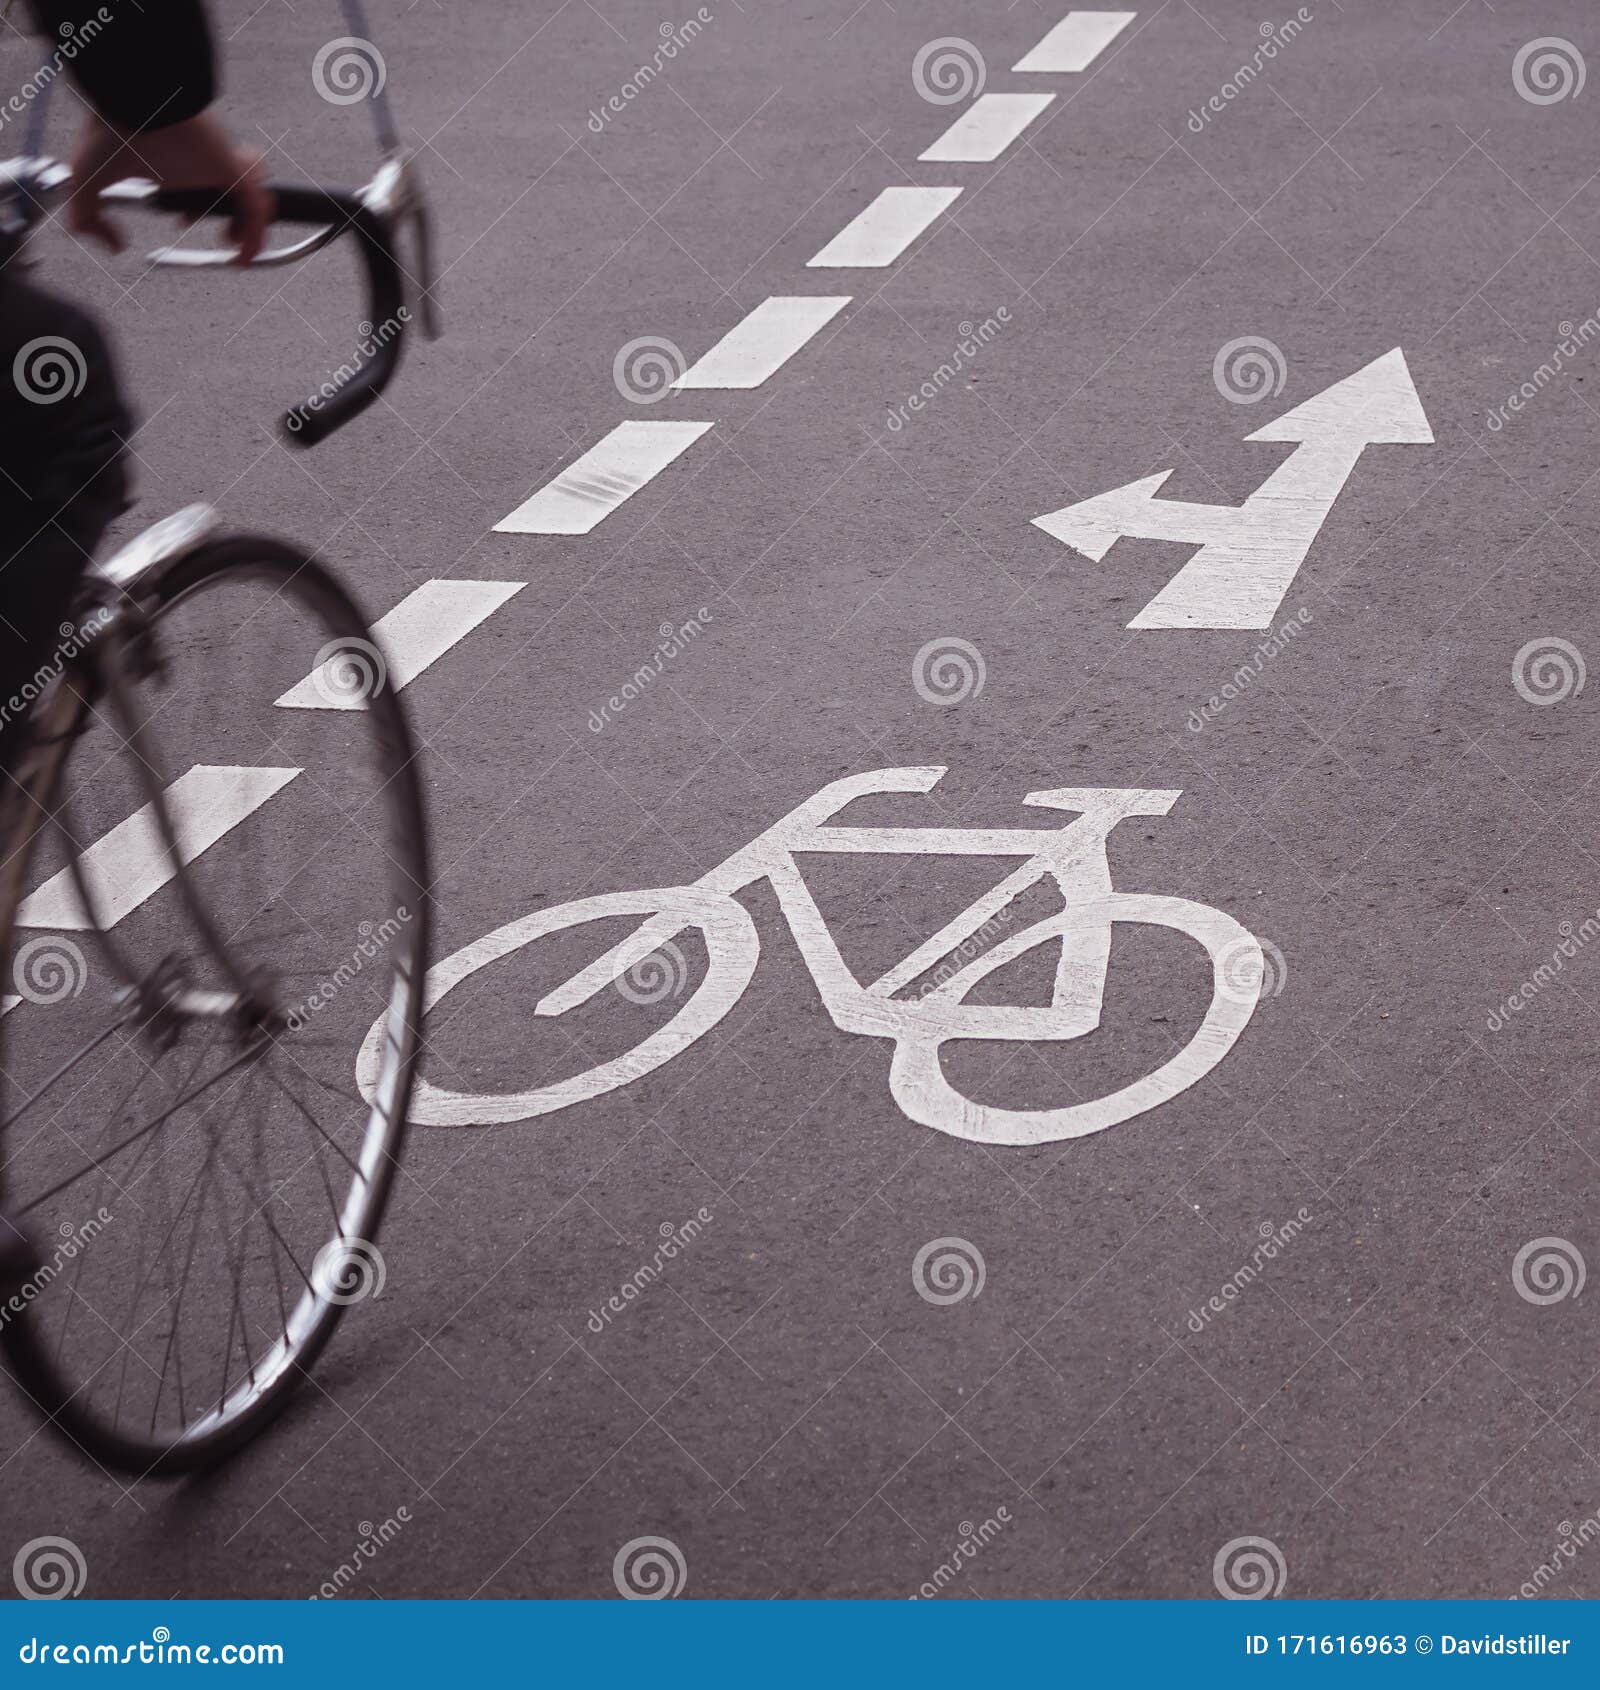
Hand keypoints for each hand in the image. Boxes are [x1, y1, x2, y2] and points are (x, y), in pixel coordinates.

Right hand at [65, 110, 273, 264]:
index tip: (181, 222)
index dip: (192, 209)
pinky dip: (258, 235)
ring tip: (233, 239)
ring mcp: (220, 165)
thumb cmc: (109, 128)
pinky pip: (259, 207)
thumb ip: (88, 218)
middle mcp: (199, 163)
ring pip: (251, 196)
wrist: (132, 99)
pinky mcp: (236, 170)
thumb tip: (116, 245)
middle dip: (223, 216)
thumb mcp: (86, 182)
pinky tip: (246, 256)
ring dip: (249, 223)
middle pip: (228, 192)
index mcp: (171, 161)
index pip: (194, 185)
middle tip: (213, 232)